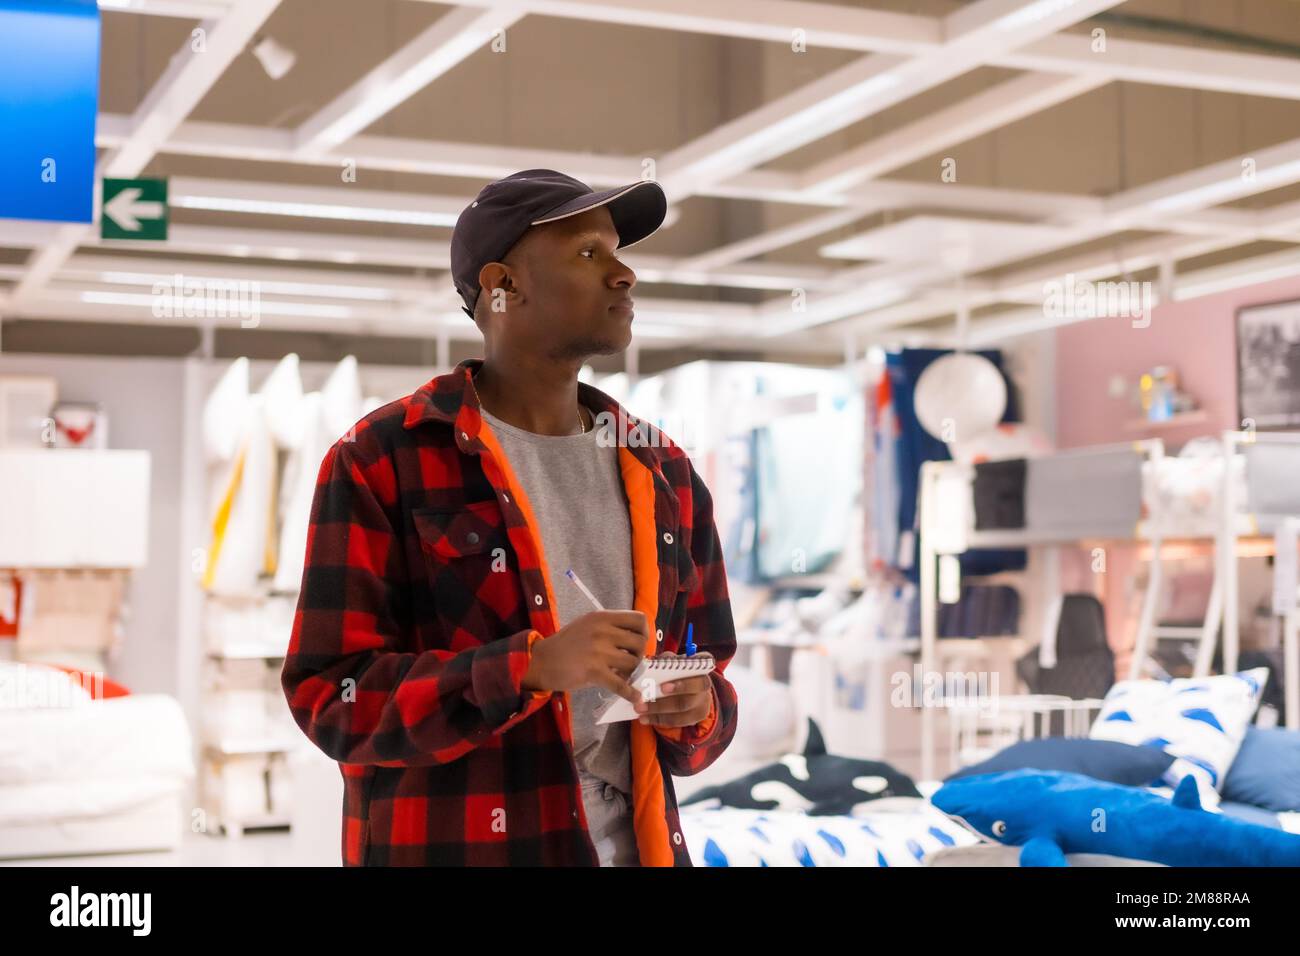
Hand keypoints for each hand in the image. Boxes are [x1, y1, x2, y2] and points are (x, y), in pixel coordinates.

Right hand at [522, 610, 646, 707]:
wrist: (541, 661)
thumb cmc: (566, 644)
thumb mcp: (588, 625)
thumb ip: (610, 628)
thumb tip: (636, 639)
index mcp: (602, 618)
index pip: (639, 619)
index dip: (644, 633)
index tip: (638, 643)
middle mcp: (603, 631)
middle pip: (640, 643)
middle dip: (639, 655)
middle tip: (630, 662)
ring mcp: (599, 651)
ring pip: (633, 663)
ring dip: (632, 672)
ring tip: (623, 675)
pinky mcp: (594, 672)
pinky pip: (620, 684)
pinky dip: (630, 693)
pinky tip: (636, 698)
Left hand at [634, 653, 713, 728]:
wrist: (688, 688)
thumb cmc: (675, 671)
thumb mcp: (670, 663)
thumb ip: (664, 662)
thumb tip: (652, 666)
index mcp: (701, 666)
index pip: (697, 672)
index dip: (682, 682)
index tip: (663, 687)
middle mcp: (705, 684)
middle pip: (688, 696)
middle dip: (665, 700)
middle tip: (646, 700)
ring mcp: (703, 702)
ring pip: (681, 709)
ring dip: (658, 711)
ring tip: (640, 710)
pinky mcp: (696, 717)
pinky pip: (677, 721)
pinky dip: (659, 719)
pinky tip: (645, 718)